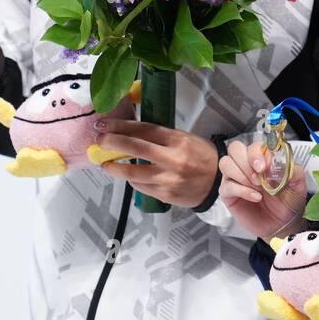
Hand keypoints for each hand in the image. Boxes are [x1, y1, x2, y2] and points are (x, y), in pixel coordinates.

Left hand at [94, 118, 217, 207]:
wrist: (220, 181)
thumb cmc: (200, 156)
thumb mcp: (184, 139)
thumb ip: (159, 137)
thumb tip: (128, 133)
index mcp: (178, 140)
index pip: (143, 129)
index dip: (120, 126)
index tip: (103, 124)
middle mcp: (173, 159)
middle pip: (135, 147)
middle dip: (112, 142)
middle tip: (99, 140)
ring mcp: (169, 179)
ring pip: (133, 173)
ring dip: (114, 168)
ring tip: (105, 164)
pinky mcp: (166, 195)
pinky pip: (141, 187)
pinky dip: (132, 180)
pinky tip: (127, 176)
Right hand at [217, 140, 308, 239]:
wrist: (283, 224)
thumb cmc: (289, 201)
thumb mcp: (298, 184)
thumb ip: (293, 169)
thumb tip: (280, 161)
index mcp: (263, 158)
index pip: (254, 145)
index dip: (258, 153)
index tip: (267, 166)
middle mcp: (247, 165)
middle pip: (235, 149)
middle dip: (247, 161)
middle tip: (259, 175)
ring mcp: (236, 178)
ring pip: (226, 163)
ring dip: (242, 174)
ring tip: (258, 187)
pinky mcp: (229, 194)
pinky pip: (227, 186)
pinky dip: (242, 190)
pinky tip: (255, 197)